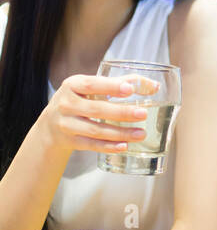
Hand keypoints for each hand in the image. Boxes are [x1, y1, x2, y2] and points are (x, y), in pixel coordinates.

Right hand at [40, 74, 158, 157]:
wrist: (50, 125)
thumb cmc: (79, 100)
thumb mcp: (90, 87)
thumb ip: (119, 83)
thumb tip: (153, 86)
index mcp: (73, 85)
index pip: (92, 84)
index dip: (111, 87)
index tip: (130, 89)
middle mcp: (66, 104)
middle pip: (97, 109)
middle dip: (122, 112)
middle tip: (143, 114)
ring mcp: (66, 124)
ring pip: (96, 130)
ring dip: (120, 133)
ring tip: (141, 133)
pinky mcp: (69, 141)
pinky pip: (91, 145)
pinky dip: (108, 146)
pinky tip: (124, 146)